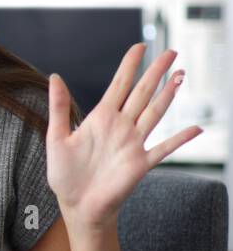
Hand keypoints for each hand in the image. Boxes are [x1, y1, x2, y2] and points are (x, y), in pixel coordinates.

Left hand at [46, 43, 202, 230]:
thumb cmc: (64, 174)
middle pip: (142, 93)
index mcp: (100, 118)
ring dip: (168, 95)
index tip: (140, 46)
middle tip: (171, 51)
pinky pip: (164, 149)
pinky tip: (196, 128)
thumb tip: (54, 76)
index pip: (119, 85)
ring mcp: (133, 144)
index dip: (130, 65)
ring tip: (181, 76)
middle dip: (156, 72)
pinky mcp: (140, 164)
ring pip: (155, 113)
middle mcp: (120, 127)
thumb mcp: (56, 137)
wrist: (76, 205)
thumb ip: (59, 107)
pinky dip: (180, 139)